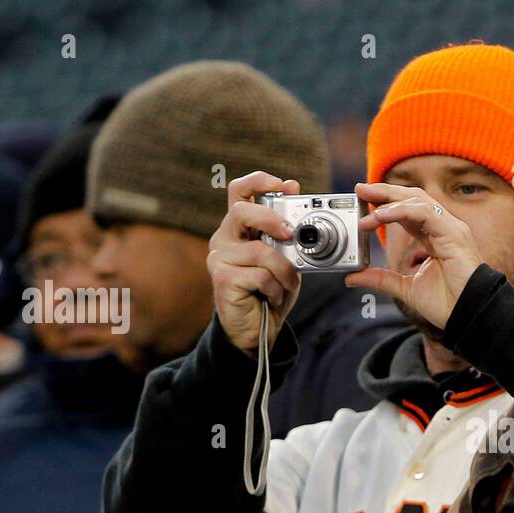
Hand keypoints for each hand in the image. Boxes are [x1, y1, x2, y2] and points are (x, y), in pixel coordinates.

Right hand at [207, 171, 304, 354]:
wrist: (257, 329)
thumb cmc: (270, 290)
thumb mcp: (285, 256)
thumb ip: (287, 227)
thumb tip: (293, 187)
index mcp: (239, 227)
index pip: (239, 191)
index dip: (259, 181)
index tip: (284, 184)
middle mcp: (224, 238)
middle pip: (243, 211)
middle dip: (272, 219)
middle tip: (290, 233)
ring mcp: (220, 258)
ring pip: (261, 251)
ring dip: (284, 270)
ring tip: (286, 284)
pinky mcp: (223, 278)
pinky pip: (260, 275)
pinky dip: (276, 288)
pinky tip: (272, 296)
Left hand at [344, 182, 483, 328]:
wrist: (469, 315)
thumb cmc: (448, 303)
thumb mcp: (405, 288)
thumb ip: (380, 279)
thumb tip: (352, 278)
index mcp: (434, 237)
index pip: (407, 211)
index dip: (385, 204)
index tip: (363, 201)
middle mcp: (443, 228)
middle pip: (412, 198)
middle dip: (385, 192)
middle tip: (360, 189)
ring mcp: (450, 228)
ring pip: (418, 200)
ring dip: (389, 199)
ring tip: (367, 204)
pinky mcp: (454, 233)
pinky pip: (425, 212)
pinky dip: (401, 210)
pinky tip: (381, 215)